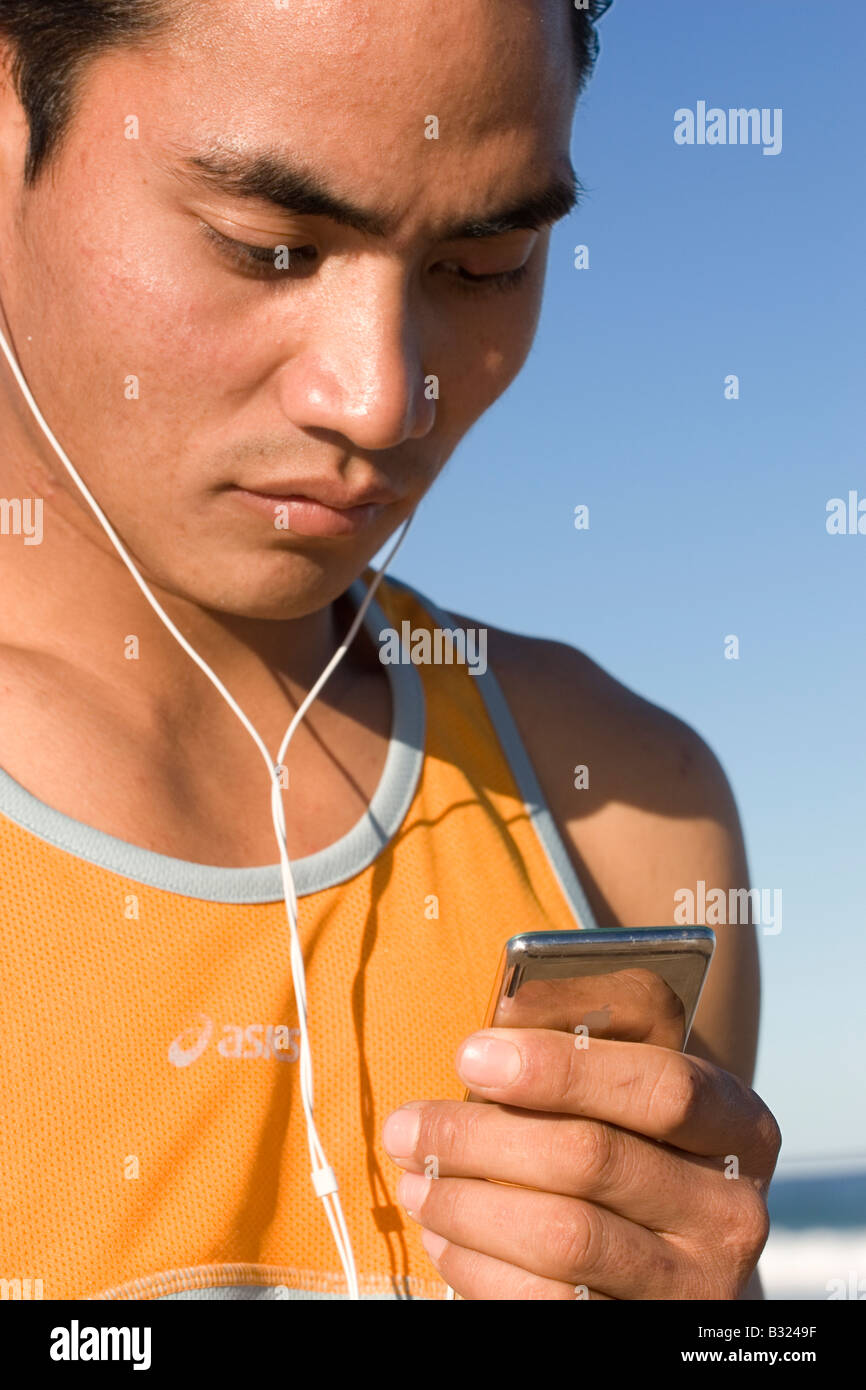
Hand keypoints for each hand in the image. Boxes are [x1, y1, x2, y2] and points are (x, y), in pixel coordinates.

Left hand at [382, 1028, 780, 1299]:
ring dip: (467, 1204)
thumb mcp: (635, 1077)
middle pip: (594, 1158)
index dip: (561, 1067)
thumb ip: (588, 1027)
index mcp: (739, 1125)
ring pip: (564, 1236)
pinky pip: (547, 1303)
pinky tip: (445, 1237)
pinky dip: (479, 1267)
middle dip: (480, 1137)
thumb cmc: (636, 1142)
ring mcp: (694, 1285)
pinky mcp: (644, 1333)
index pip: (662, 1087)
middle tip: (408, 1127)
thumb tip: (508, 1011)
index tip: (470, 1055)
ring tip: (416, 1181)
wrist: (673, 1254)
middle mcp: (731, 1210)